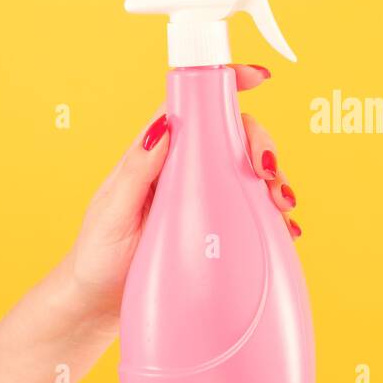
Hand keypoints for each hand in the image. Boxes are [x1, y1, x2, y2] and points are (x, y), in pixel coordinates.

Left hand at [55, 64, 300, 334]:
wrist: (99, 305)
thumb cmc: (97, 257)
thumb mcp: (111, 212)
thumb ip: (137, 171)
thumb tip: (164, 128)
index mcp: (156, 155)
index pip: (192, 106)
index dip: (224, 86)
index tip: (257, 77)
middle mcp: (183, 171)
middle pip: (232, 137)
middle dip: (261, 144)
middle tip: (268, 171)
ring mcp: (202, 200)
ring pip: (247, 173)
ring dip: (274, 180)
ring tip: (282, 204)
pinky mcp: (215, 229)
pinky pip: (251, 211)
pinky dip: (273, 216)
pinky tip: (285, 229)